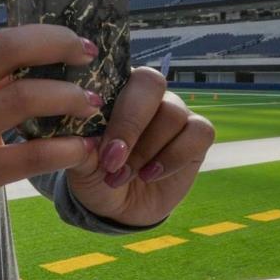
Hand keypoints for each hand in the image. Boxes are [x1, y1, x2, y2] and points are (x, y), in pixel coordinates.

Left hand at [65, 67, 214, 226]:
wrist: (119, 207)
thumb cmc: (96, 176)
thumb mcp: (81, 166)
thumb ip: (81, 149)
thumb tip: (84, 141)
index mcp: (113, 88)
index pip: (117, 72)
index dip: (110, 108)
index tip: (99, 147)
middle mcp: (146, 94)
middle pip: (151, 83)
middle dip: (130, 124)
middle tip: (112, 161)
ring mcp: (174, 111)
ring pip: (172, 113)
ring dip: (146, 150)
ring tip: (124, 176)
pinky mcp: (197, 134)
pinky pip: (199, 133)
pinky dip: (174, 157)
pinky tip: (150, 174)